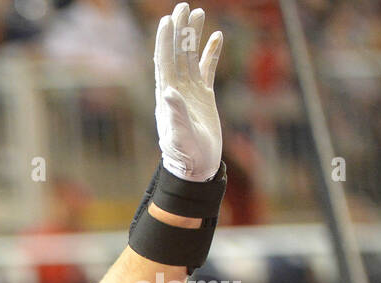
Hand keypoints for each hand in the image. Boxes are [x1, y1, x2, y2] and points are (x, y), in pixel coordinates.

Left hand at [153, 3, 222, 181]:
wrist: (196, 168)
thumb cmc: (186, 156)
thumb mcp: (180, 136)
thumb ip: (175, 114)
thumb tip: (168, 91)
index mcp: (167, 97)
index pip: (164, 62)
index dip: (165, 41)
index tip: (167, 20)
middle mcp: (176, 91)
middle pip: (176, 54)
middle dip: (179, 30)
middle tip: (182, 6)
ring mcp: (191, 92)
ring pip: (191, 57)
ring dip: (193, 36)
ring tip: (197, 13)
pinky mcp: (204, 97)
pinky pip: (207, 69)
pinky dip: (211, 53)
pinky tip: (216, 37)